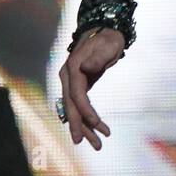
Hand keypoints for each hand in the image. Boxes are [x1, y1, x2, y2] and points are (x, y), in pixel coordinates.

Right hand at [57, 27, 123, 148]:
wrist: (104, 31)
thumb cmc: (108, 39)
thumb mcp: (108, 45)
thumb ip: (98, 57)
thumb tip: (86, 68)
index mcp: (72, 67)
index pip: (76, 93)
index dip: (85, 109)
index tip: (96, 121)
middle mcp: (67, 77)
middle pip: (72, 106)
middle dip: (80, 126)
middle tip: (86, 143)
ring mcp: (70, 82)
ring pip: (75, 109)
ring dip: (86, 127)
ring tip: (99, 144)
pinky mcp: (77, 86)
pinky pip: (80, 106)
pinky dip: (87, 119)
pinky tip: (97, 130)